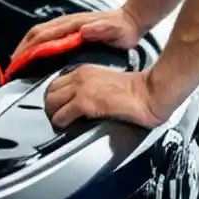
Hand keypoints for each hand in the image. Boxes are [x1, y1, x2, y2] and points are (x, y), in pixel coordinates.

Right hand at [11, 7, 143, 60]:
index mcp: (73, 25)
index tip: (18, 62)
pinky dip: (37, 48)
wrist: (130, 21)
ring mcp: (68, 27)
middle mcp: (67, 24)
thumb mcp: (114, 30)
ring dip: (27, 48)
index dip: (28, 49)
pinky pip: (48, 39)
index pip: (43, 36)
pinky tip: (36, 58)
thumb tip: (83, 31)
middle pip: (36, 35)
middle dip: (21, 50)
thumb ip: (100, 29)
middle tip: (12, 67)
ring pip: (40, 36)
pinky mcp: (71, 32)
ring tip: (18, 64)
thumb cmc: (121, 27)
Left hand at [44, 66, 168, 129]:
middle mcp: (80, 77)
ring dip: (54, 115)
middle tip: (56, 118)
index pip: (57, 82)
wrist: (148, 93)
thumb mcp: (107, 83)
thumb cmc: (136, 91)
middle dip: (51, 106)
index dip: (55, 97)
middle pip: (50, 91)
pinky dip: (62, 123)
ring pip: (52, 102)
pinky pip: (62, 115)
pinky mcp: (85, 102)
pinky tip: (67, 127)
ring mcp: (82, 89)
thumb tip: (83, 103)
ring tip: (60, 124)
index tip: (58, 107)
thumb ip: (92, 88)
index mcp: (86, 71)